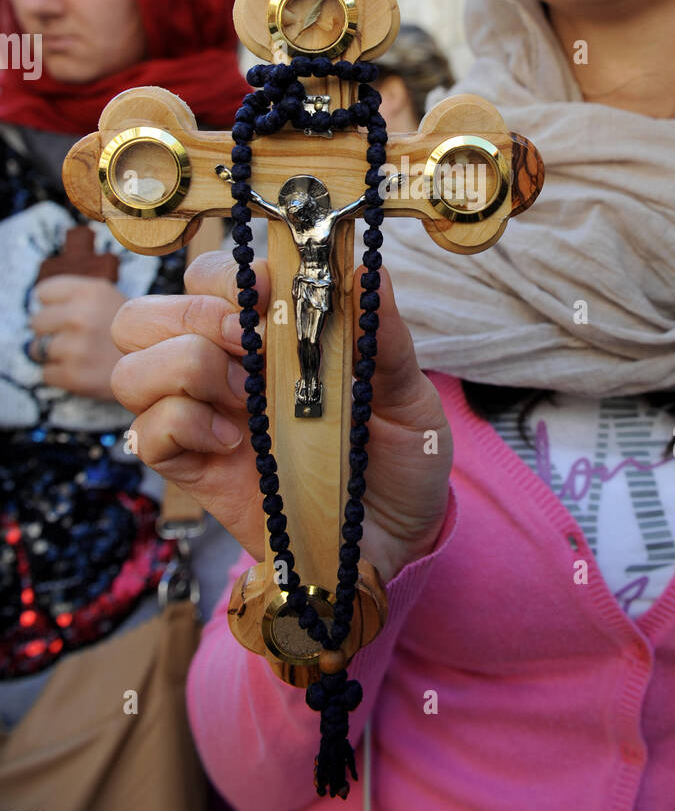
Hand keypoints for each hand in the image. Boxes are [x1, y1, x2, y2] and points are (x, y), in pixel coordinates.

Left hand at [28, 275, 127, 400]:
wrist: (159, 369)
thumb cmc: (129, 333)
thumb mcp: (109, 299)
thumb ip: (75, 297)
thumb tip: (36, 311)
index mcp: (91, 291)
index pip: (42, 293)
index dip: (54, 305)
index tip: (67, 314)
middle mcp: (82, 316)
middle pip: (36, 322)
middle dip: (50, 331)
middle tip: (74, 338)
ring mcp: (76, 348)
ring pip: (37, 350)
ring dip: (54, 355)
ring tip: (80, 356)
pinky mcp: (74, 377)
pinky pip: (46, 374)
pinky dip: (60, 375)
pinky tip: (82, 371)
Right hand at [109, 253, 453, 585]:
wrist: (401, 538)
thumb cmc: (401, 459)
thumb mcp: (408, 394)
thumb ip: (384, 336)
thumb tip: (366, 272)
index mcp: (270, 335)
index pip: (208, 278)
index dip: (225, 277)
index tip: (268, 296)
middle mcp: (223, 370)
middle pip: (142, 317)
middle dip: (190, 316)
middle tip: (249, 344)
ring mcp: (203, 420)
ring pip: (130, 371)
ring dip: (183, 369)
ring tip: (245, 399)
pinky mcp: (195, 471)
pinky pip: (145, 433)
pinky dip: (182, 425)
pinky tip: (235, 443)